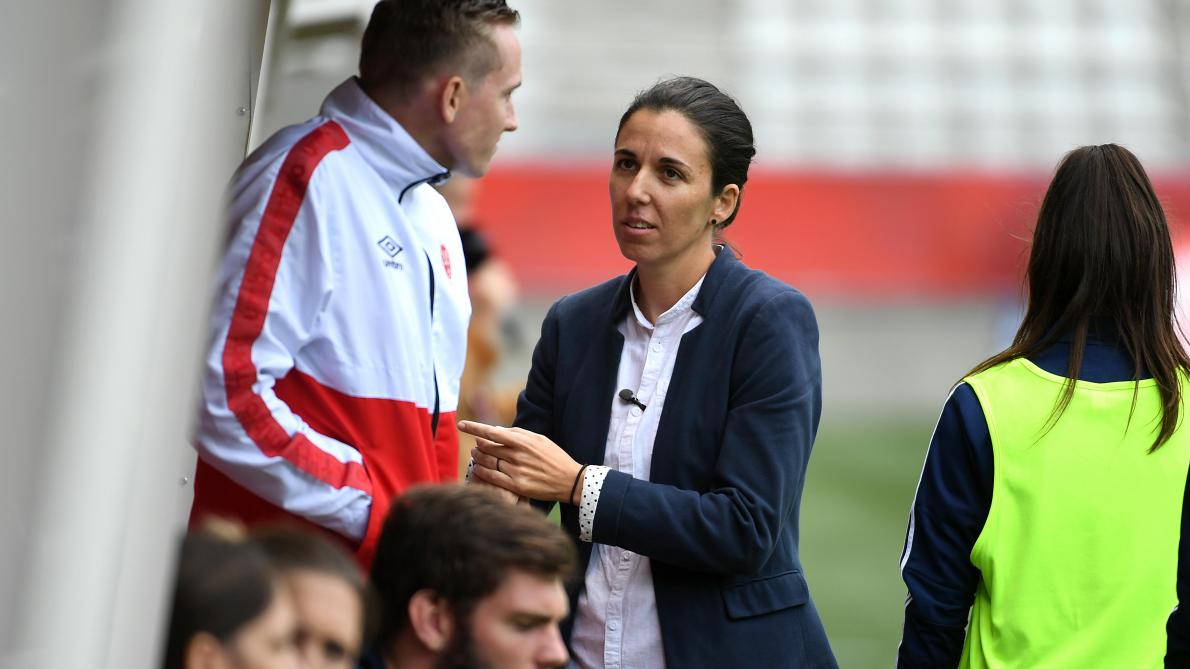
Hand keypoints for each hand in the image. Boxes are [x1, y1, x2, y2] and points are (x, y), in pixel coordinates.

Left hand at [458, 420, 581, 502]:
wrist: (569, 480)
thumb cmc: (554, 457)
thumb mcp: (540, 439)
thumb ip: (518, 434)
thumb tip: (497, 430)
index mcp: (523, 441)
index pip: (492, 432)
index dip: (474, 427)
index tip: (461, 424)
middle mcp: (517, 455)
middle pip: (487, 447)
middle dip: (478, 444)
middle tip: (475, 444)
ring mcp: (516, 471)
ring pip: (487, 462)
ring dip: (477, 457)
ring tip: (475, 455)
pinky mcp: (516, 486)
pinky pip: (492, 477)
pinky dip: (481, 472)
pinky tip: (477, 469)